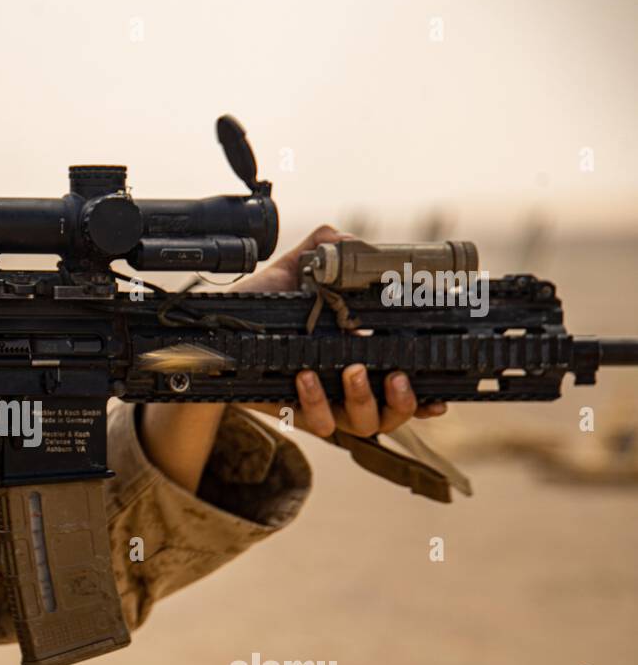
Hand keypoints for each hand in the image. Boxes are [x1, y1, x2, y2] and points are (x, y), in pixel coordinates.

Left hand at [237, 224, 447, 437]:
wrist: (222, 331)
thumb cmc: (268, 307)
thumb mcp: (297, 271)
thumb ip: (326, 247)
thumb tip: (350, 241)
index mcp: (364, 359)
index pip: (407, 387)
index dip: (429, 396)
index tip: (442, 396)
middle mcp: (349, 389)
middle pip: (393, 416)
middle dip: (403, 401)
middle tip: (396, 376)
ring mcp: (325, 404)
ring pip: (361, 423)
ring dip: (363, 399)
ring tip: (352, 369)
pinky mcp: (295, 412)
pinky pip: (315, 420)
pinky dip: (315, 400)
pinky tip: (305, 376)